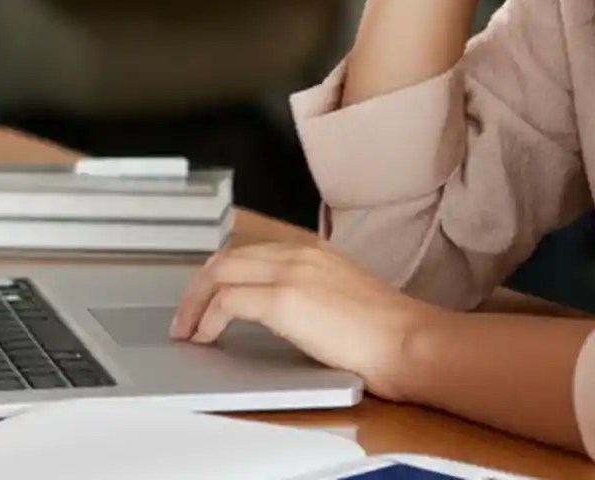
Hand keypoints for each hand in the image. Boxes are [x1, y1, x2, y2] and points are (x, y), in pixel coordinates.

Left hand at [168, 242, 448, 400]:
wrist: (410, 342)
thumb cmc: (388, 334)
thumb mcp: (342, 299)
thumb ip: (310, 295)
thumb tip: (281, 314)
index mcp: (313, 252)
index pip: (249, 252)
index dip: (219, 275)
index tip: (205, 299)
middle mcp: (297, 254)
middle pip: (225, 258)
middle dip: (197, 288)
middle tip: (184, 317)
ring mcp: (289, 273)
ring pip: (219, 274)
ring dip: (194, 303)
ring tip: (187, 330)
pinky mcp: (284, 299)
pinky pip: (227, 302)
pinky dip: (207, 319)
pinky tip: (205, 338)